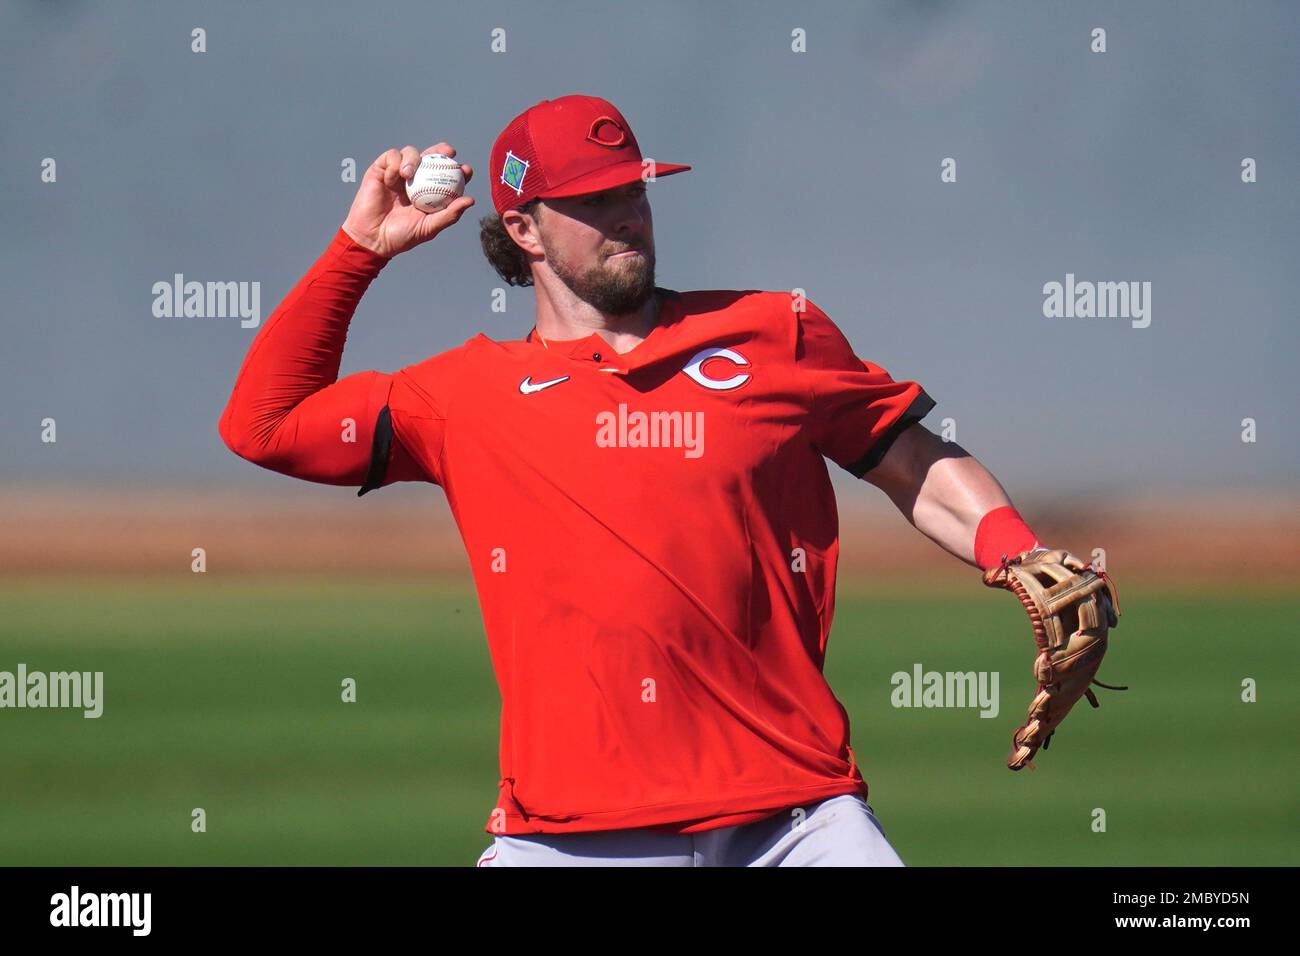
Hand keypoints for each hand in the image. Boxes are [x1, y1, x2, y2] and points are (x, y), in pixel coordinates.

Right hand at [341, 143, 474, 257]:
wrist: (373, 239)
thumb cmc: (401, 237)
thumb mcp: (429, 227)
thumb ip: (449, 214)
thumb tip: (470, 200)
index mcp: (429, 192)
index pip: (446, 176)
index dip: (458, 170)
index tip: (466, 170)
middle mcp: (415, 180)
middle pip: (431, 157)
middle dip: (442, 150)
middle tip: (449, 152)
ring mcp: (398, 174)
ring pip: (411, 153)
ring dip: (413, 158)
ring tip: (409, 174)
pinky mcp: (381, 170)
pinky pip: (391, 157)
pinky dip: (394, 164)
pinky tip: (394, 177)